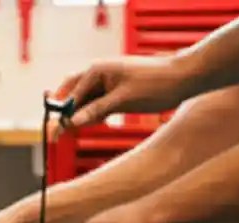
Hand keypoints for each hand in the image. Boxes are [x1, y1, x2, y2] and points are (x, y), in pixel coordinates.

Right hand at [54, 55, 193, 129]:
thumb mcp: (123, 100)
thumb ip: (95, 110)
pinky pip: (97, 103)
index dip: (60, 115)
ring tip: (78, 129)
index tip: (54, 133)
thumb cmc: (155, 84)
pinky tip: (97, 122)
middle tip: (59, 134)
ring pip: (84, 101)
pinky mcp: (116, 91)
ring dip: (80, 115)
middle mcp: (98, 74)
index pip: (70, 95)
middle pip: (72, 96)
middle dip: (66, 114)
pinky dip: (94, 114)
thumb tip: (72, 122)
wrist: (184, 77)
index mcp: (96, 71)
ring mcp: (107, 82)